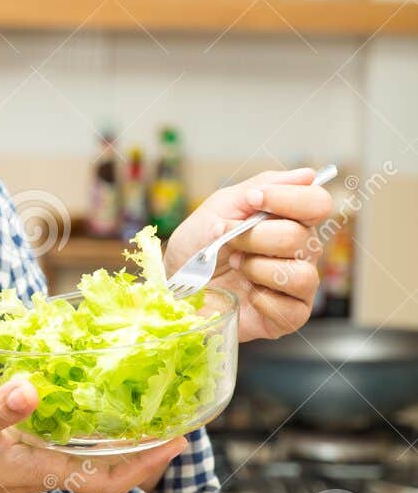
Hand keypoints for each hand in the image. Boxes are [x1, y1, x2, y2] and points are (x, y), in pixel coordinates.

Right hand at [0, 376, 186, 492]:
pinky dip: (88, 432)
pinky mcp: (18, 458)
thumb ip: (0, 409)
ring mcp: (32, 468)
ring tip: (143, 412)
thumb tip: (34, 390)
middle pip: (109, 472)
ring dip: (121, 444)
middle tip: (174, 421)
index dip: (146, 465)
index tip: (176, 441)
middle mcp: (44, 474)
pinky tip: (86, 406)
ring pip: (90, 461)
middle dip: (145, 453)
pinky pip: (66, 449)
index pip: (108, 480)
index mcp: (42, 472)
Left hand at [164, 167, 333, 342]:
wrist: (174, 288)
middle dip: (255, 238)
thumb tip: (308, 175)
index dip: (287, 199)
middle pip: (300, 238)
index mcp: (290, 220)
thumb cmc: (198, 247)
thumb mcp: (220, 207)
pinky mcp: (288, 317)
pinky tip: (244, 296)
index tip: (252, 199)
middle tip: (228, 242)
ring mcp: (297, 286)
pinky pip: (290, 310)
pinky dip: (260, 301)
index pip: (316, 203)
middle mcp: (301, 251)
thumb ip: (263, 186)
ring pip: (301, 275)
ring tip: (236, 267)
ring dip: (258, 269)